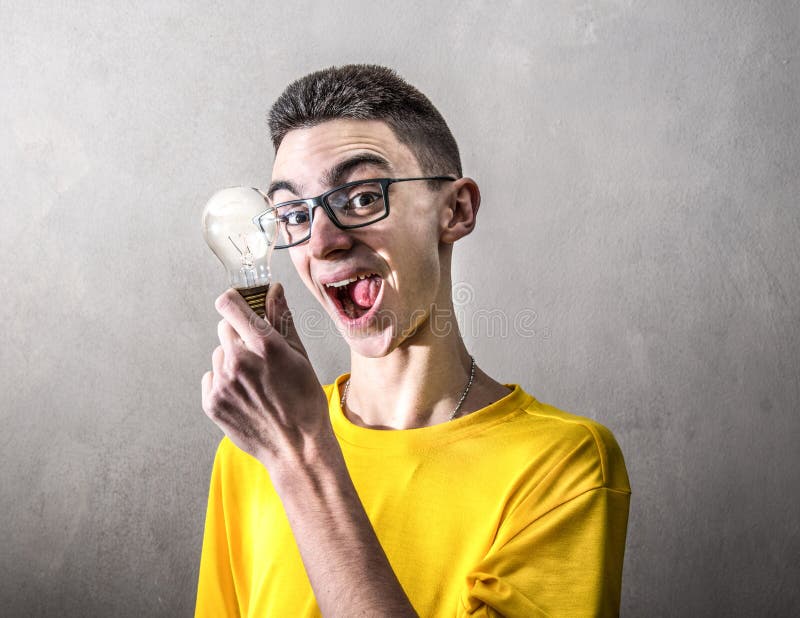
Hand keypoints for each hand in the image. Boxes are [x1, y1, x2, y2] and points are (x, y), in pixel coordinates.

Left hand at [201, 283, 330, 469]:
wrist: (297, 448)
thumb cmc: (304, 402)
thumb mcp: (300, 356)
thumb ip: (281, 319)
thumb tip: (273, 290)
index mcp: (264, 346)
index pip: (229, 305)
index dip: (234, 300)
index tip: (239, 304)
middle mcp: (239, 361)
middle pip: (224, 328)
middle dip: (239, 334)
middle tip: (259, 354)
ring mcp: (222, 383)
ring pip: (218, 355)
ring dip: (232, 361)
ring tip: (255, 382)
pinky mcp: (212, 402)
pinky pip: (211, 378)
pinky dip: (224, 383)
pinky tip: (246, 396)